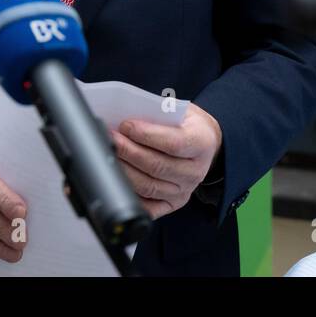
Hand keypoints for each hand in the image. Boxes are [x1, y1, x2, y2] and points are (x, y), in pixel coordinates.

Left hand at [110, 103, 222, 219]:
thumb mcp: (180, 110)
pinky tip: (119, 178)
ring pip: (149, 186)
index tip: (126, 126)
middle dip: (129, 151)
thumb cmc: (187, 124)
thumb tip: (127, 119)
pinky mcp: (174, 203)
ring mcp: (185, 190)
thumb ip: (158, 114)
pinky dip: (131, 193)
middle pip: (157, 166)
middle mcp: (195, 171)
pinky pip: (148, 206)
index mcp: (202, 143)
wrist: (204, 143)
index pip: (173, 143)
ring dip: (125, 170)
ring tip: (111, 155)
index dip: (146, 135)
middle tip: (112, 138)